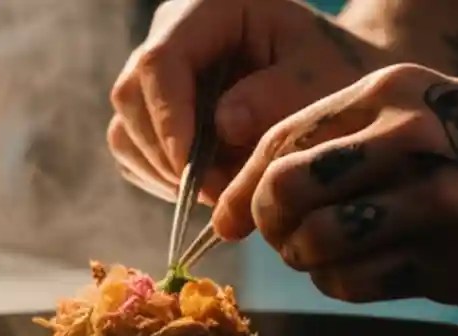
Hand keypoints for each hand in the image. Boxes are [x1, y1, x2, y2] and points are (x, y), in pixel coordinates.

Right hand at [107, 0, 392, 203]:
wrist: (331, 83)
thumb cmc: (331, 72)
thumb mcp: (320, 78)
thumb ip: (277, 97)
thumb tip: (224, 125)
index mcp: (208, 9)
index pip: (160, 62)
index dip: (169, 121)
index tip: (193, 172)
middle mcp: (170, 35)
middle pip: (131, 97)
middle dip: (169, 156)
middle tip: (221, 194)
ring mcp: (155, 75)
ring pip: (126, 131)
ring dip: (166, 175)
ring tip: (224, 192)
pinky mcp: (151, 113)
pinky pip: (135, 155)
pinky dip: (166, 182)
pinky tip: (210, 186)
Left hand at [213, 63, 457, 312]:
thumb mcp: (429, 124)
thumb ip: (346, 147)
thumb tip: (251, 198)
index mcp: (393, 91)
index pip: (279, 138)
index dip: (243, 188)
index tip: (230, 222)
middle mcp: (411, 133)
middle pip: (284, 188)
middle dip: (272, 227)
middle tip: (294, 243)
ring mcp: (435, 193)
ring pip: (315, 240)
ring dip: (312, 264)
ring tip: (341, 260)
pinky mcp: (454, 253)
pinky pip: (355, 283)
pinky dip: (351, 289)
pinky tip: (384, 275)